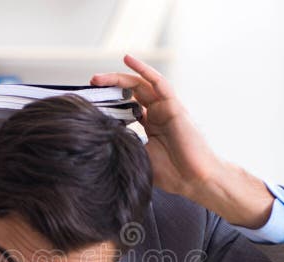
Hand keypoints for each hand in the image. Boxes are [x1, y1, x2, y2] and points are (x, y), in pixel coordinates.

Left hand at [91, 55, 272, 228]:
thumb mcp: (137, 154)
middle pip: (131, 92)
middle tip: (91, 85)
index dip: (109, 101)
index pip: (127, 105)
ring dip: (119, 78)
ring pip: (141, 85)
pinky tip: (128, 60)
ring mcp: (166, 108)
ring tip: (99, 78)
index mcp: (150, 125)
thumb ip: (124, 141)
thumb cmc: (170, 173)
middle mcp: (158, 113)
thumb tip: (99, 133)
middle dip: (110, 86)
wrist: (193, 180)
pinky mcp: (174, 106)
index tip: (89, 101)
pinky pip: (158, 82)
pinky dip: (144, 70)